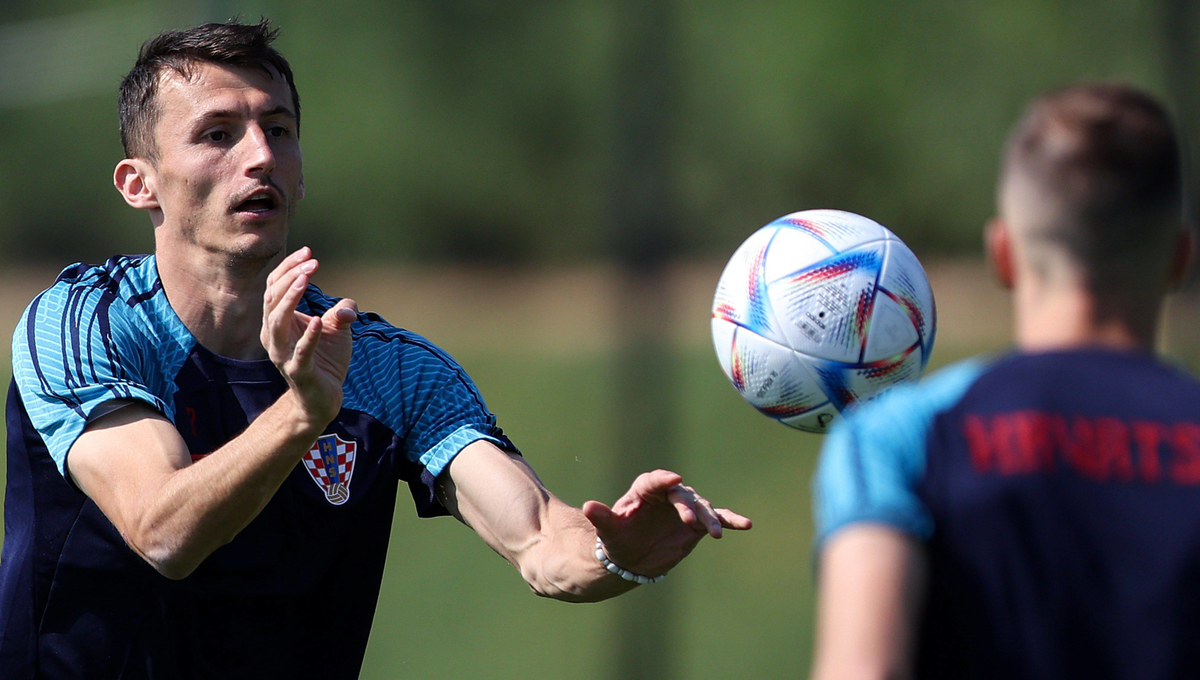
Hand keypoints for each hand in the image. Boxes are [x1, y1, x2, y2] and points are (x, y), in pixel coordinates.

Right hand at [261, 247, 357, 428]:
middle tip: (311, 262)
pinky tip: (318, 320)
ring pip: (277, 322)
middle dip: (291, 277)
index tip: (309, 251)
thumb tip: (349, 307)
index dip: (290, 267)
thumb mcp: (337, 329)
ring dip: (290, 299)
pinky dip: (308, 336)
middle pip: (273, 299)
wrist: (323, 397)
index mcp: (278, 321)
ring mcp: (283, 354)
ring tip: (305, 279)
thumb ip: (342, 311)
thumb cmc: (325, 359)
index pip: (276, 287)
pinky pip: (300, 352)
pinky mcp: (298, 371)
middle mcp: (274, 335)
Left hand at [581, 470, 751, 577]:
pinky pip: (715, 519)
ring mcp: (684, 509)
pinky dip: (730, 520)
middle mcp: (666, 496)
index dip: (663, 479)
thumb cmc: (617, 541)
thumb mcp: (609, 531)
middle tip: (690, 520)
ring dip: (708, 518)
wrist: (630, 560)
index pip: (654, 481)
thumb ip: (602, 518)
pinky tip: (745, 524)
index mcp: (643, 492)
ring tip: (715, 532)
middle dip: (687, 506)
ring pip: (700, 508)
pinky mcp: (697, 525)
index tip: (674, 479)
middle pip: (680, 495)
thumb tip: (587, 506)